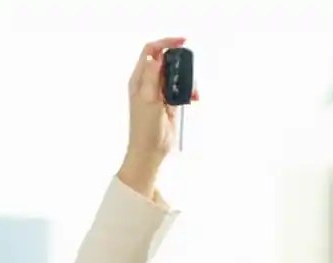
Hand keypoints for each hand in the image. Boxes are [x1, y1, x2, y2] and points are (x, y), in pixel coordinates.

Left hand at [118, 37, 198, 197]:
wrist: (150, 150)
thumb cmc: (145, 128)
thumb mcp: (148, 100)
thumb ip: (151, 77)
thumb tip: (155, 56)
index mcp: (139, 80)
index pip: (151, 51)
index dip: (166, 43)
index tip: (183, 42)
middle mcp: (148, 83)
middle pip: (167, 60)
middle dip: (181, 63)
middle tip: (190, 74)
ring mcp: (160, 92)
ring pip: (177, 74)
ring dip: (188, 79)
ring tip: (192, 93)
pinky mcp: (170, 102)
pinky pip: (182, 88)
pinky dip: (190, 90)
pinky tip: (193, 99)